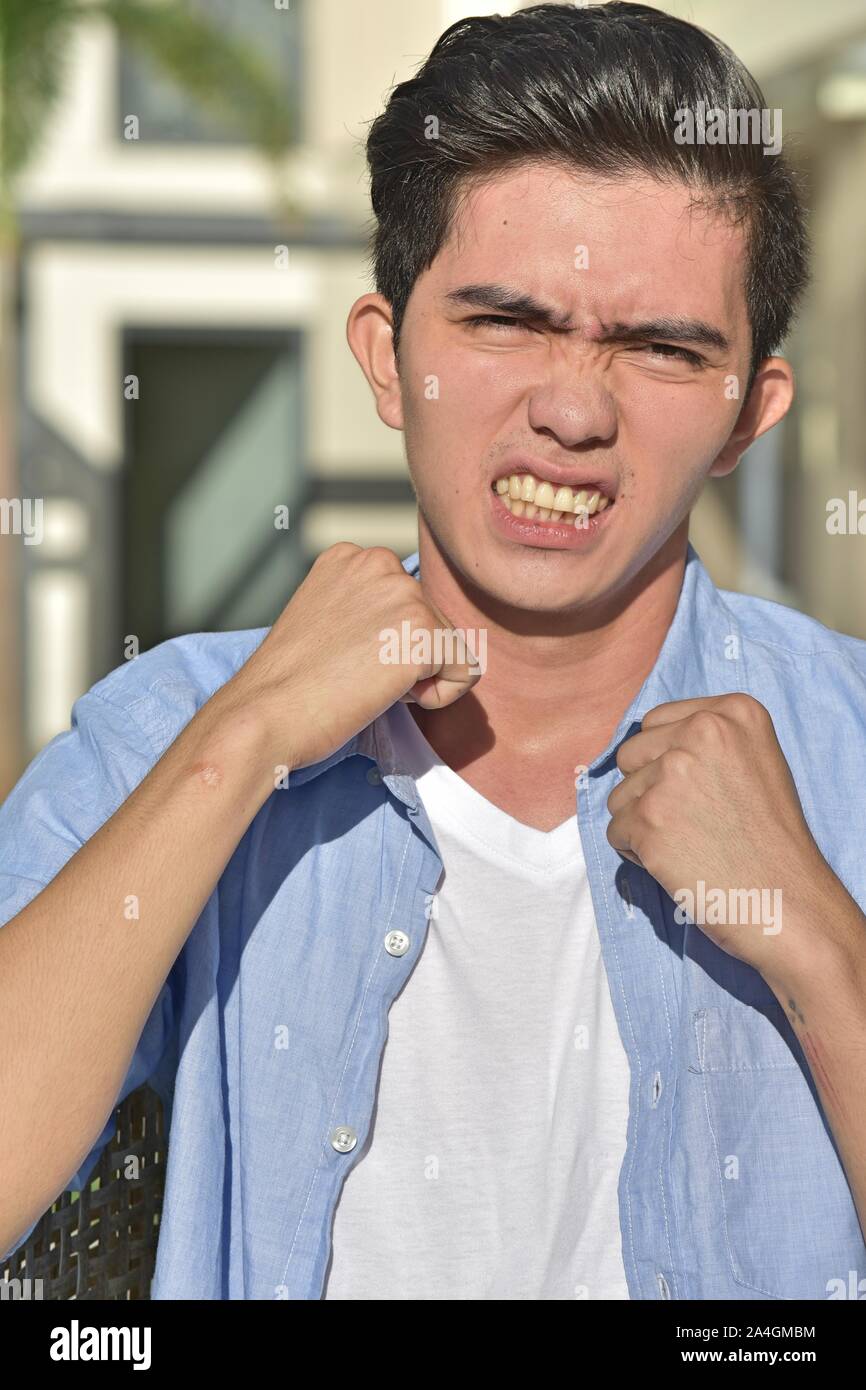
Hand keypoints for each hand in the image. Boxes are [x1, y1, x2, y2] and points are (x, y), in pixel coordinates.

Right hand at [223, 543, 481, 771]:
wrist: (264, 714)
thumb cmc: (287, 687)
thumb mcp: (325, 623)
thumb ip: (364, 613)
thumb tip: (407, 634)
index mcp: (351, 557)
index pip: (406, 603)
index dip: (384, 643)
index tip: (344, 658)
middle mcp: (380, 563)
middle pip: (433, 621)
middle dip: (405, 658)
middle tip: (353, 675)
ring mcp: (404, 593)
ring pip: (451, 646)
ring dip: (419, 677)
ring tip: (365, 683)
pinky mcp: (424, 630)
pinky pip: (465, 671)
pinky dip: (439, 696)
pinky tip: (390, 695)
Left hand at [606, 693, 832, 972]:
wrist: (789, 902)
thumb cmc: (771, 841)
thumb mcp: (754, 763)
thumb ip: (705, 743)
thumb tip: (643, 745)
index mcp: (733, 711)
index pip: (656, 723)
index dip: (667, 763)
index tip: (702, 793)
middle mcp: (701, 731)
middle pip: (631, 754)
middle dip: (649, 790)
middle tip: (695, 823)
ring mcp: (673, 773)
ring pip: (620, 795)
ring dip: (643, 824)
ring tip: (691, 844)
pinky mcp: (648, 817)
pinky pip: (616, 831)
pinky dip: (638, 854)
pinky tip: (679, 863)